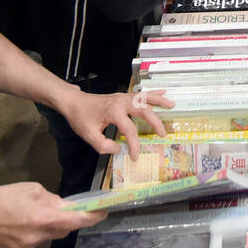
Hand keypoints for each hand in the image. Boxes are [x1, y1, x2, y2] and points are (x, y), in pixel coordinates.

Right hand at [0, 182, 104, 247]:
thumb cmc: (1, 197)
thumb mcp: (31, 189)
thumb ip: (52, 199)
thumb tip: (64, 206)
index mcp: (42, 217)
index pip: (75, 221)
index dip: (91, 218)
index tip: (102, 212)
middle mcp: (37, 235)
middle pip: (64, 230)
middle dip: (68, 219)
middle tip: (64, 207)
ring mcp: (29, 246)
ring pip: (51, 235)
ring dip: (51, 225)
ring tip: (36, 212)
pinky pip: (38, 240)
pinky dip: (38, 231)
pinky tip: (25, 222)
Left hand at [54, 87, 172, 157]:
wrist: (74, 102)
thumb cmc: (81, 117)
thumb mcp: (88, 135)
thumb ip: (103, 146)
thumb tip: (118, 149)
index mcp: (114, 112)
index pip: (130, 130)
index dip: (134, 145)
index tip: (135, 156)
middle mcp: (122, 102)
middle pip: (144, 111)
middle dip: (155, 123)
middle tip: (162, 134)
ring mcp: (124, 97)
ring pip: (146, 98)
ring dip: (160, 101)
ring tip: (172, 105)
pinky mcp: (124, 97)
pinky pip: (142, 94)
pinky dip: (153, 93)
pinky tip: (164, 92)